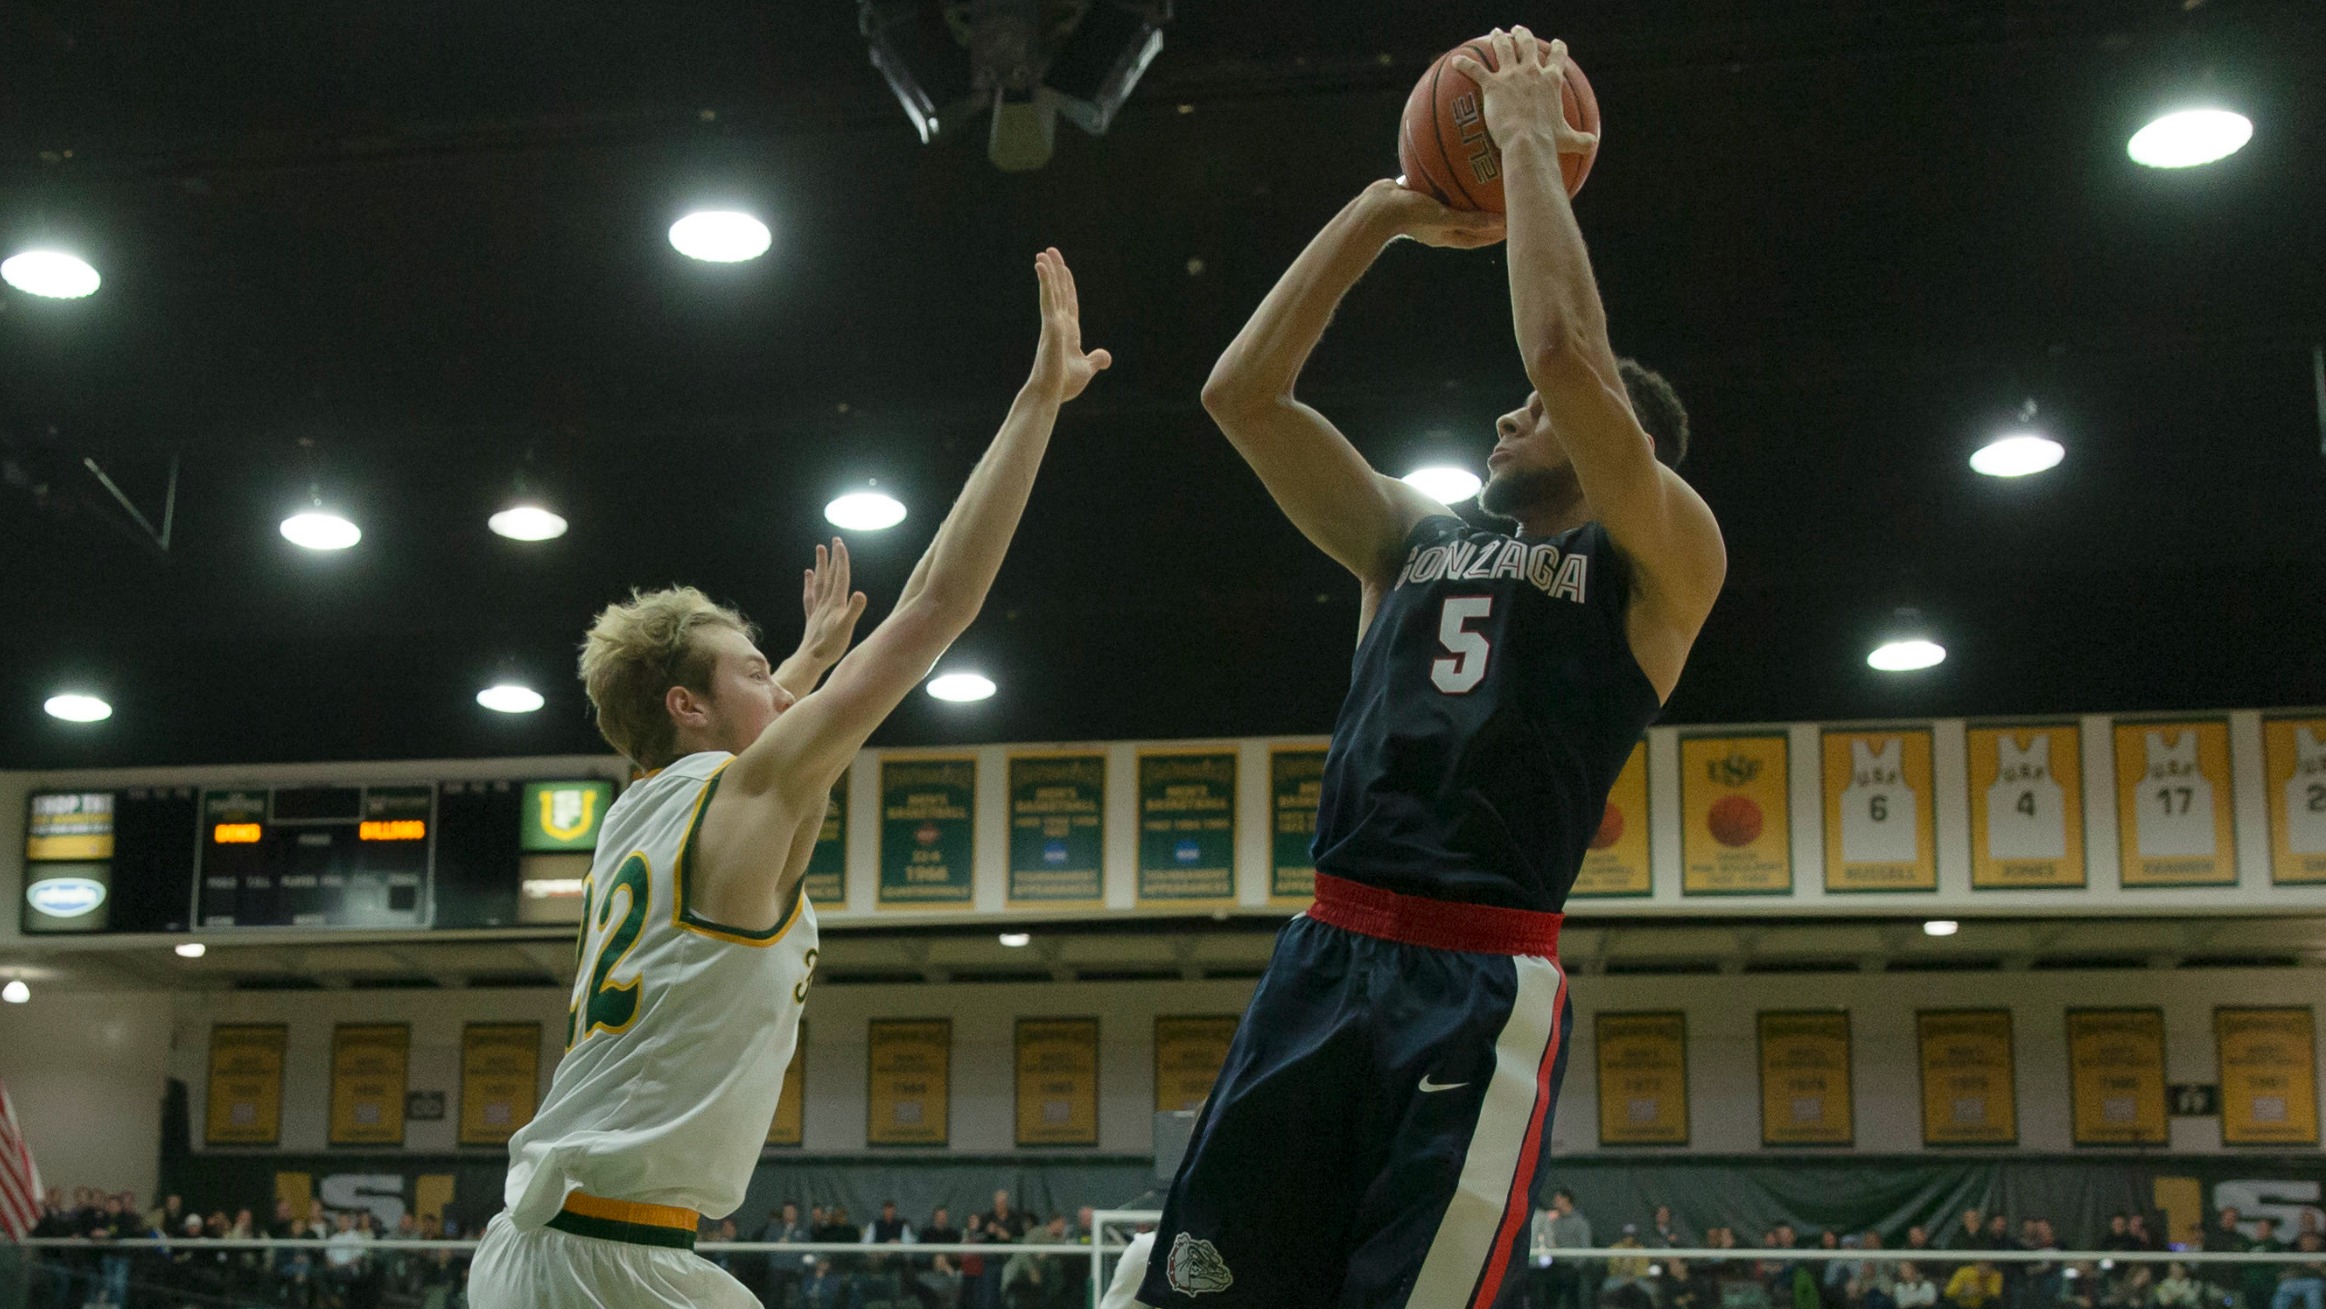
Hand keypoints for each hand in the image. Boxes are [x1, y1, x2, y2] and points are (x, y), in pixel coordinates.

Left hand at [796, 537, 867, 664]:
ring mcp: (817, 609)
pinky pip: (810, 596)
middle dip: (832, 557)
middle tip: (833, 540)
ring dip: (820, 565)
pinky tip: (808, 576)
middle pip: (829, 575)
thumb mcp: (846, 629)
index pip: (840, 577)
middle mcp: (825, 603)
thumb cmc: (831, 647)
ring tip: (819, 551)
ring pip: (819, 582)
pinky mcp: (812, 617)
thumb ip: (853, 611)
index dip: (841, 560)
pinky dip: (809, 584)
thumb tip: (861, 593)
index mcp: (835, 603)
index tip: (840, 544)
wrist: (811, 660)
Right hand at [1027, 247, 1111, 401]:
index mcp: (1069, 331)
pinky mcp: (1050, 324)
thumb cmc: (1064, 384)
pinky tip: (1041, 266)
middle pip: (1059, 290)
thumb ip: (1096, 360)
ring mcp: (1053, 322)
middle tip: (1049, 251)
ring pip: (1051, 290)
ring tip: (1043, 252)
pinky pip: (1048, 298)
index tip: (1063, 268)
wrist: (1051, 394)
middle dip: (1056, 270)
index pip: (1069, 301)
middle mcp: (1059, 323)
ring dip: (1048, 270)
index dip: (1067, 284)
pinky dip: (1045, 281)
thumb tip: (1106, 357)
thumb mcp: (1087, 369)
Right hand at [1361, 177, 1504, 247]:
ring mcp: (1426, 212)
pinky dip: (1450, 181)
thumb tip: (1502, 222)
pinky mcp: (1417, 197)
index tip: (1514, 226)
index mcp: (1445, 237)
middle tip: (1503, 204)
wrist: (1375, 207)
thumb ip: (1472, 221)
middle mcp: (1437, 226)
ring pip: (1454, 204)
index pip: (1476, 238)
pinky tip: (1456, 164)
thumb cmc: (1410, 215)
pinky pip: (1439, 188)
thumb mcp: (1444, 217)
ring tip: (1482, 184)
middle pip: (1468, 223)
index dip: (1495, 234)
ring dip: (1468, 198)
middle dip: (1486, 217)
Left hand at [1448, 28, 1597, 158]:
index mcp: (1551, 81)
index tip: (1556, 43)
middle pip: (1527, 45)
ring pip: (1503, 49)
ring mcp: (1511, 76)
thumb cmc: (1548, 141)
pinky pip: (1475, 70)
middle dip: (1522, 35)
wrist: (1527, 141)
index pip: (1558, 58)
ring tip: (1494, 33)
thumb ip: (1581, 140)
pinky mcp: (1493, 85)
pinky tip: (1456, 60)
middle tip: (1518, 30)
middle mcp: (1532, 72)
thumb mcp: (1568, 140)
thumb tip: (1593, 144)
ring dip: (1498, 39)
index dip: (1558, 48)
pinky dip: (1464, 64)